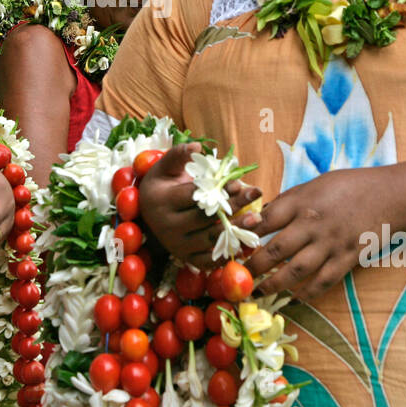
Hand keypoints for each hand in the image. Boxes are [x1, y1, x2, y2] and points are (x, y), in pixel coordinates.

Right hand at [138, 143, 262, 270]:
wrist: (149, 213)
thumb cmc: (163, 184)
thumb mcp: (166, 166)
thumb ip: (180, 154)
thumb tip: (197, 146)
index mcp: (161, 201)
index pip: (194, 196)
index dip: (218, 189)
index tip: (238, 182)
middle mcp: (166, 227)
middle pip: (205, 218)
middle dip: (233, 206)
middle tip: (255, 194)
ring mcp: (176, 246)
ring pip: (210, 239)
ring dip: (236, 230)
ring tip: (257, 218)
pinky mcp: (186, 259)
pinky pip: (210, 260)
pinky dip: (227, 251)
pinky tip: (245, 241)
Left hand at [246, 168, 386, 297]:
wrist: (391, 196)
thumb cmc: (349, 185)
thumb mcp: (315, 183)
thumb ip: (290, 200)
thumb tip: (264, 214)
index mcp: (302, 202)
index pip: (265, 221)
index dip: (246, 236)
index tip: (232, 247)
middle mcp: (313, 224)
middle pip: (275, 250)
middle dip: (253, 266)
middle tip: (238, 277)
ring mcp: (330, 243)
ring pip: (296, 271)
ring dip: (274, 284)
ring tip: (259, 292)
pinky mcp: (347, 258)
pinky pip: (323, 281)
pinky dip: (307, 293)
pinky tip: (294, 299)